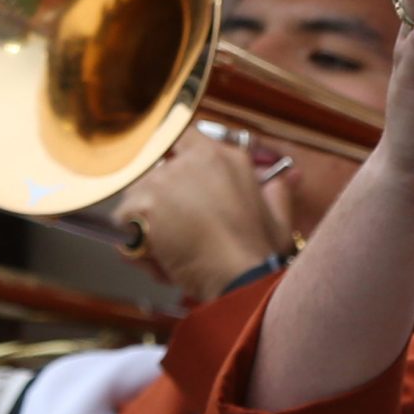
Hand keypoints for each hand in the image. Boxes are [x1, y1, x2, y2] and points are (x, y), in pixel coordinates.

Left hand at [111, 127, 295, 298]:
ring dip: (143, 219)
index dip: (169, 155)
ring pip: (135, 195)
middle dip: (156, 197)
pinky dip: (133, 244)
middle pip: (153, 168)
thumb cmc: (259, 251)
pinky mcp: (144, 206)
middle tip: (171, 226)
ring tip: (167, 249)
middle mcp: (191, 161)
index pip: (182, 136)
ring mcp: (164, 181)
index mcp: (223, 156)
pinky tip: (158, 260)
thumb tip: (290, 178)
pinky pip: (122, 223)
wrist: (241, 277)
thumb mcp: (278, 215)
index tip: (166, 173)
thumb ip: (279, 189)